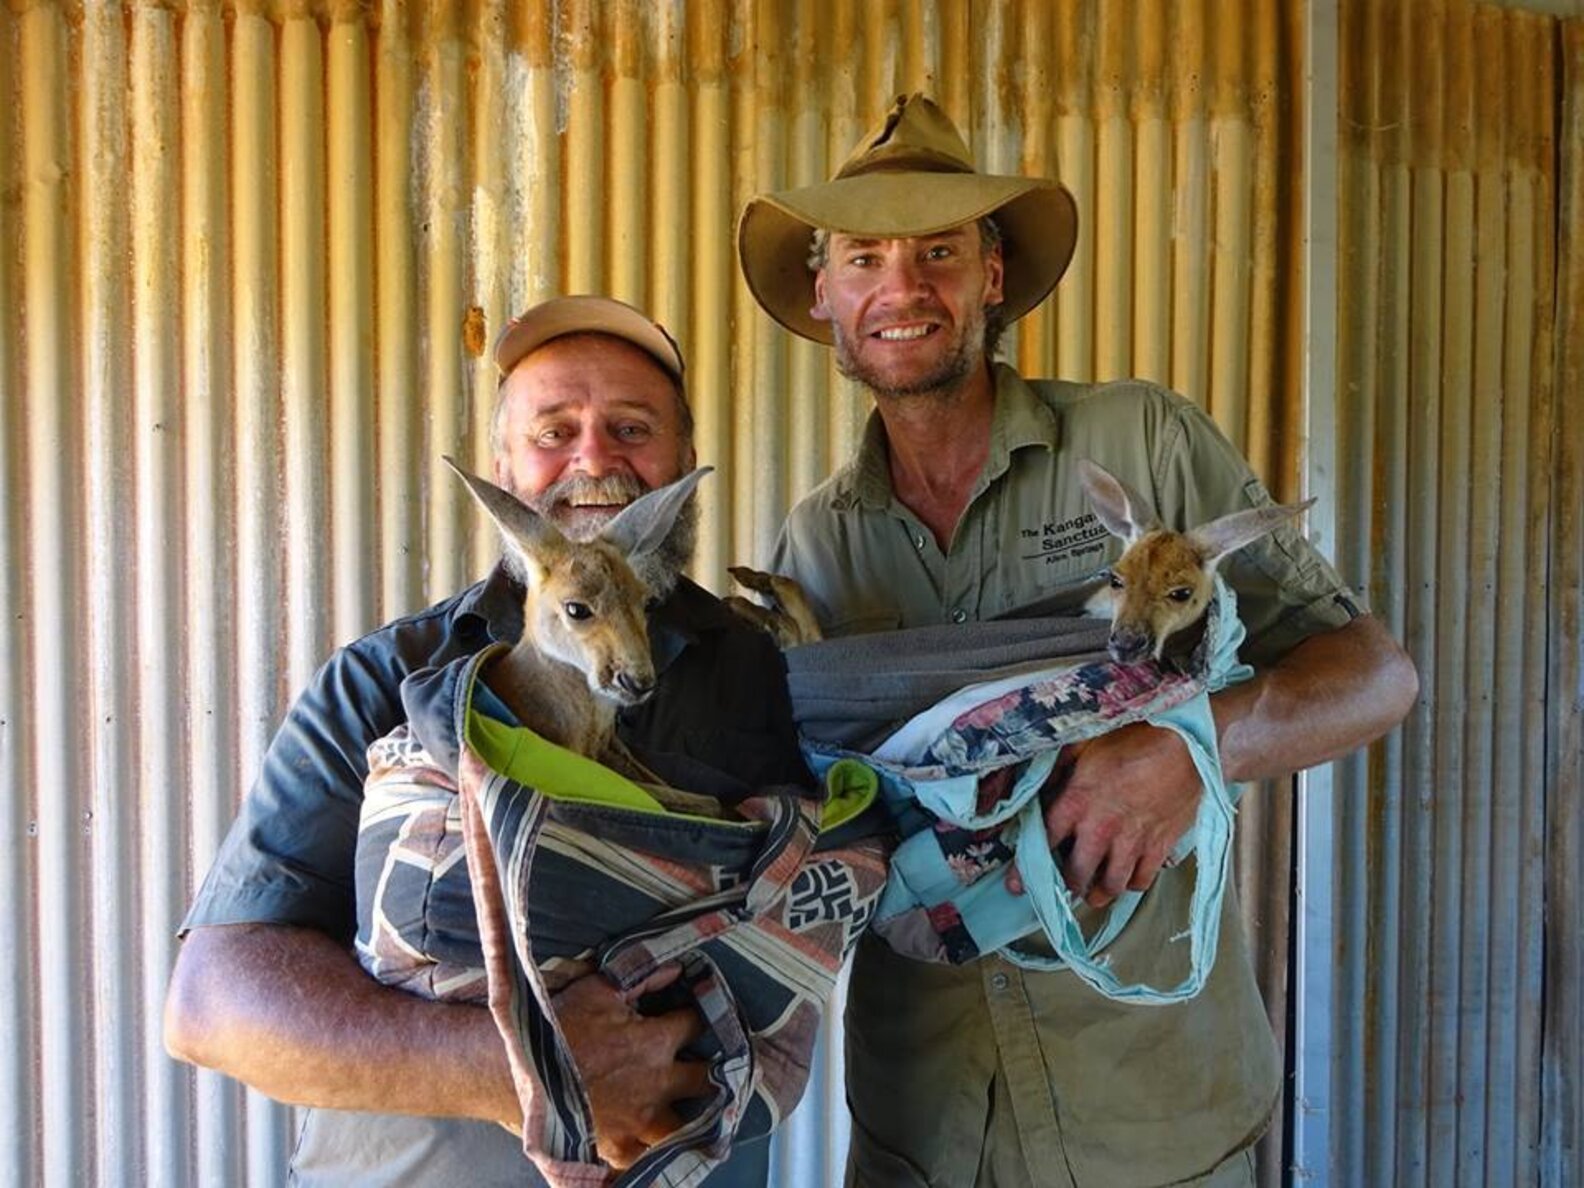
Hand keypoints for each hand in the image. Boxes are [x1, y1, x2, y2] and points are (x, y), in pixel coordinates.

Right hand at [553, 965, 709, 1169]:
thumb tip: (675, 968)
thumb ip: (641, 977)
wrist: (517, 1074)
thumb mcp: (598, 989)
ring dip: (697, 1115)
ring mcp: (639, 1120)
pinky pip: (652, 1156)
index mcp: (654, 1041)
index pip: (697, 1025)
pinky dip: (661, 1149)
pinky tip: (668, 1144)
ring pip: (688, 1125)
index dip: (702, 1015)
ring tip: (703, 1109)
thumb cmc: (558, 1027)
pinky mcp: (620, 1146)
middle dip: (716, 1069)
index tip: (702, 1014)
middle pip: (707, 1079)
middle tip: (722, 1065)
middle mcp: (656, 1084)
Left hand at [1005, 722, 1200, 907]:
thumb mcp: (1085, 744)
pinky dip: (1130, 884)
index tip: (1016, 884)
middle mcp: (1101, 828)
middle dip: (1064, 885)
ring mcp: (1132, 841)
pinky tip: (1124, 878)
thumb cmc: (1135, 738)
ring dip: (1096, 893)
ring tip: (1090, 892)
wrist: (1189, 745)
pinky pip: (1140, 881)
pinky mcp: (1159, 848)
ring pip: (1108, 886)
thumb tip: (1038, 788)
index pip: (1042, 842)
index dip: (1025, 867)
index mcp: (1077, 802)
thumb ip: (1057, 769)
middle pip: (1074, 874)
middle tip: (1060, 887)